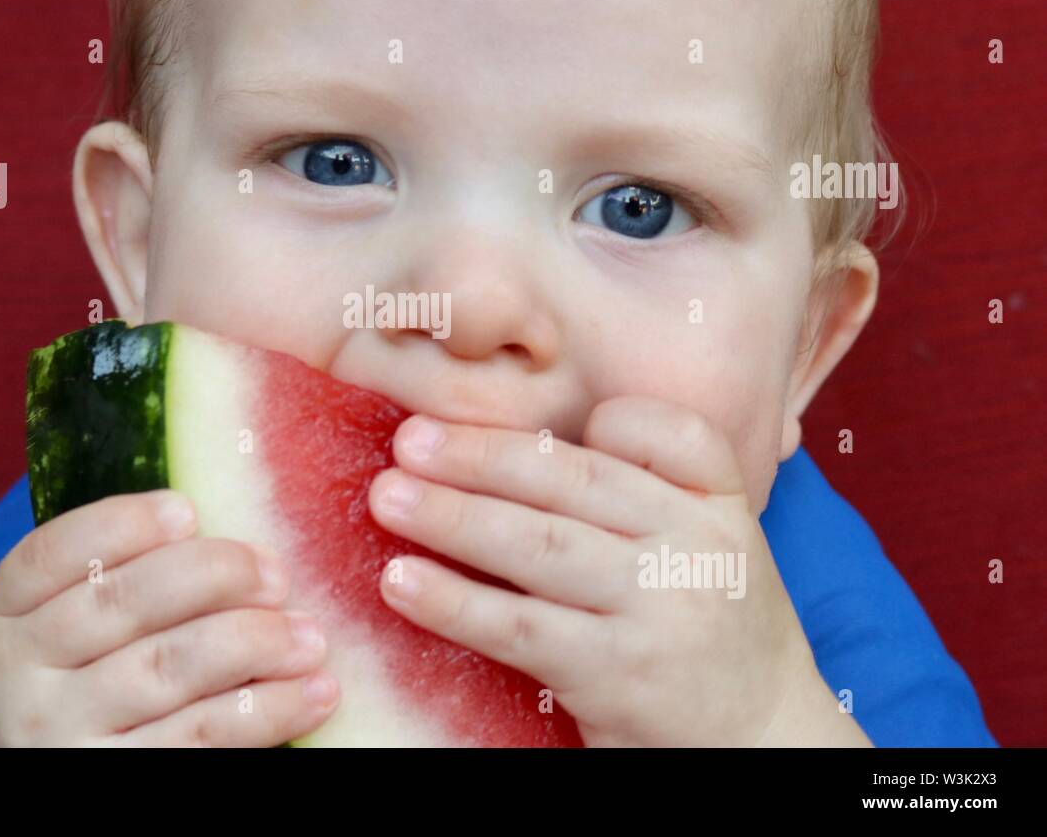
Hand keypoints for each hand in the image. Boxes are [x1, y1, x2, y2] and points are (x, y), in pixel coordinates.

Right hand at [0, 489, 337, 745]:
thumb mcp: (68, 624)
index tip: (188, 510)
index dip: (122, 524)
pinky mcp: (116, 780)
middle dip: (212, 576)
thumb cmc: (82, 679)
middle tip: (275, 573)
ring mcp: (61, 735)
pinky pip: (202, 737)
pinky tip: (313, 692)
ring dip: (254, 642)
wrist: (46, 775)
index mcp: (7, 615)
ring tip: (309, 636)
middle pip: (122, 604)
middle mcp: (20, 675)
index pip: (53, 553)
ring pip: (169, 669)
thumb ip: (120, 572)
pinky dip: (267, 710)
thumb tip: (228, 518)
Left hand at [367, 395, 869, 746]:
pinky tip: (401, 581)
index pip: (671, 435)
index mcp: (719, 504)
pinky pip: (517, 627)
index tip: (529, 410)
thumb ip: (648, 489)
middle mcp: (694, 548)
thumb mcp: (710, 546)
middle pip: (574, 482)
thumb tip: (531, 440)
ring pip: (537, 547)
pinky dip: (453, 602)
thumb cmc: (711, 627)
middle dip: (482, 455)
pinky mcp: (616, 674)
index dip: (602, 418)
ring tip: (386, 498)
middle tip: (409, 440)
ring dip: (451, 517)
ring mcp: (656, 610)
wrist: (762, 739)